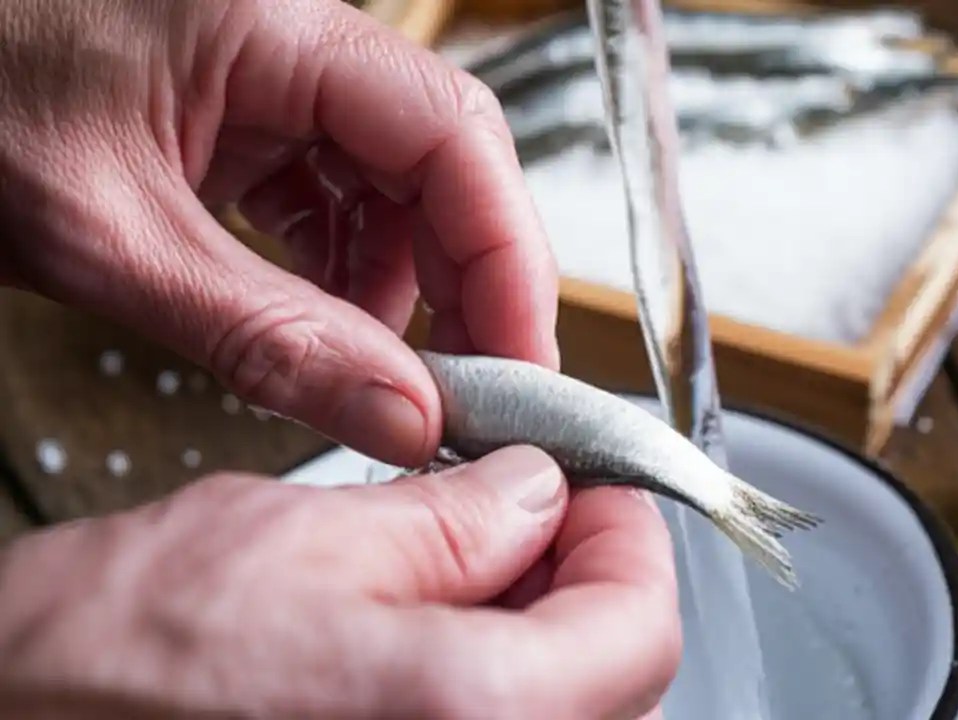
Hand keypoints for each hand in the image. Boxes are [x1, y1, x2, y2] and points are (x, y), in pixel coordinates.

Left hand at [0, 0, 558, 467]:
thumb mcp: (110, 238)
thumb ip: (266, 334)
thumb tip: (399, 411)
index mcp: (271, 26)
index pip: (452, 133)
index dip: (505, 255)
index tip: (518, 359)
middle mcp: (292, 40)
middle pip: (445, 159)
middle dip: (468, 280)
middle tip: (470, 387)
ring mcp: (272, 78)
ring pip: (400, 184)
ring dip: (405, 285)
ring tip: (382, 368)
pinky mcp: (248, 118)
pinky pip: (339, 195)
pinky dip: (347, 272)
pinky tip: (328, 324)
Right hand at [0, 447, 679, 718]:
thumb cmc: (108, 664)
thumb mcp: (301, 538)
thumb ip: (455, 519)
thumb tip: (539, 491)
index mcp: (470, 716)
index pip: (641, 629)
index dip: (625, 538)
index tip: (588, 488)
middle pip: (618, 678)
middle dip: (585, 579)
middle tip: (529, 511)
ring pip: (568, 712)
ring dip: (544, 628)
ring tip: (466, 561)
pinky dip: (495, 676)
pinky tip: (431, 625)